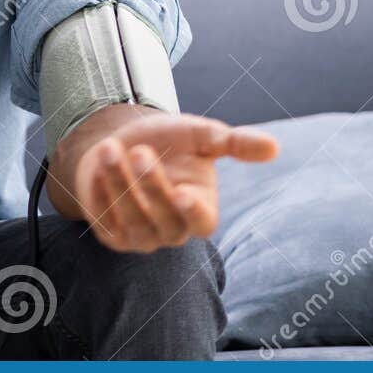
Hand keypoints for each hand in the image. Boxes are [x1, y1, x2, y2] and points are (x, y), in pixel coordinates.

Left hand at [54, 107, 278, 252]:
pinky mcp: (113, 235)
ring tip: (111, 149)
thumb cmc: (167, 143)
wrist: (121, 144)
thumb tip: (274, 147)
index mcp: (200, 208)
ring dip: (121, 184)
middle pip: (165, 219)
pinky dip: (101, 192)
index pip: (203, 222)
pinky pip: (107, 220)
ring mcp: (142, 236)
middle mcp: (173, 229)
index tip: (184, 192)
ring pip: (133, 219)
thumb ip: (233, 143)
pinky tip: (98, 165)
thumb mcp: (198, 135)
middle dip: (152, 185)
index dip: (194, 211)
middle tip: (141, 151)